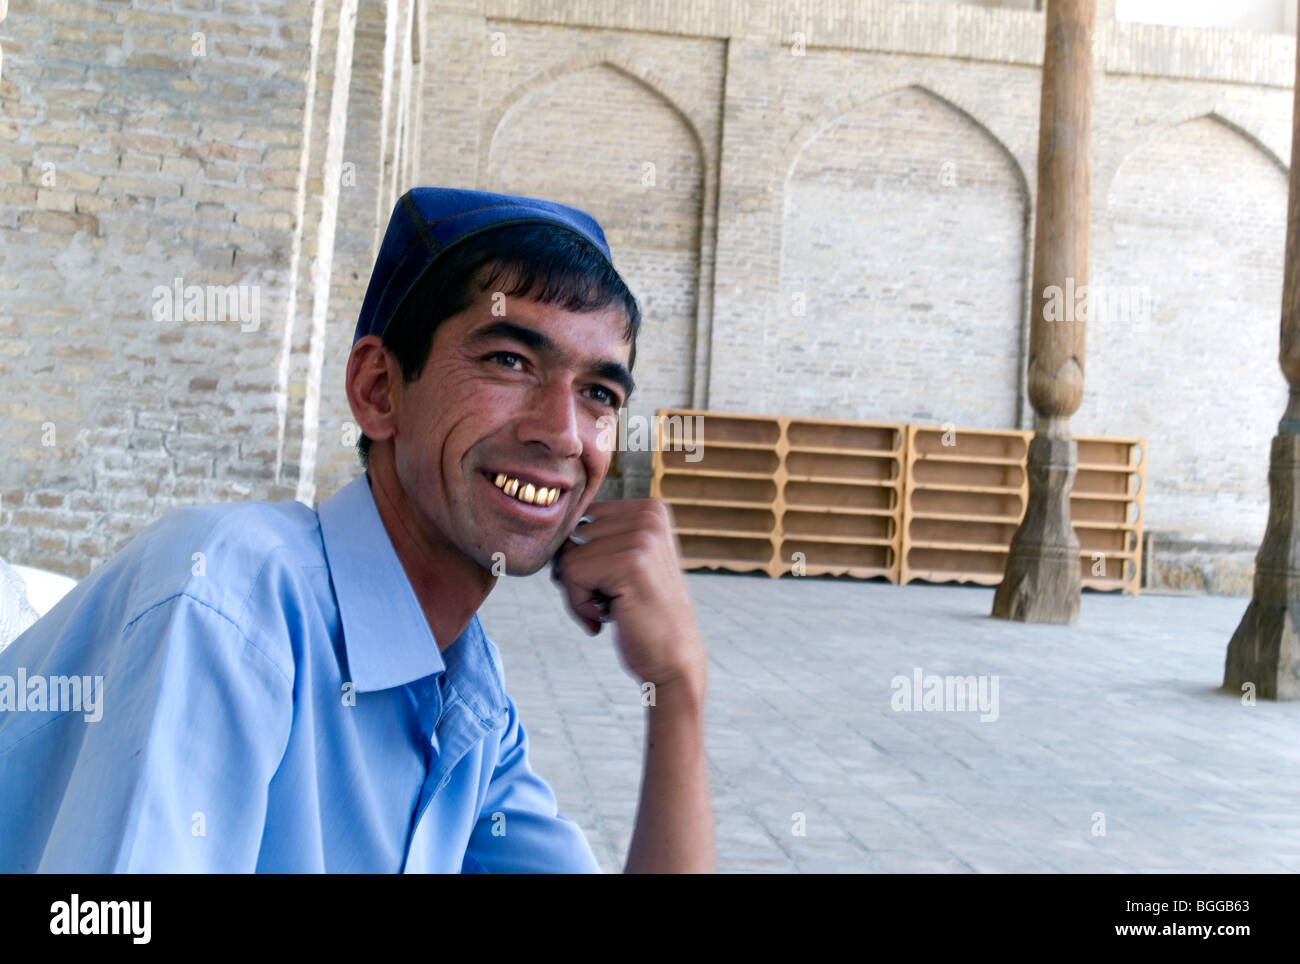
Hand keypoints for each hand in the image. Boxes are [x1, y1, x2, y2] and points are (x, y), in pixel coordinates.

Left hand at [550, 499, 704, 689]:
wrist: (673, 659)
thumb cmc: (641, 614)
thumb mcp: (625, 560)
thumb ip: (597, 536)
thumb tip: (550, 526)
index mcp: (651, 509)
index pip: (581, 518)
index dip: (584, 557)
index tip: (611, 584)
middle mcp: (650, 515)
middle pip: (572, 534)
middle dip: (579, 575)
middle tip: (611, 601)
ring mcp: (642, 536)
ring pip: (567, 555)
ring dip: (578, 592)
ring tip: (612, 608)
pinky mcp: (629, 562)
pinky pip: (571, 573)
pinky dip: (579, 604)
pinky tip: (608, 618)